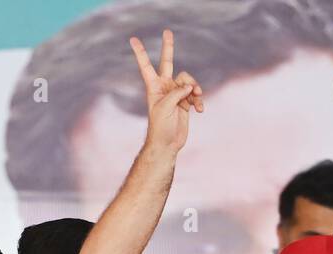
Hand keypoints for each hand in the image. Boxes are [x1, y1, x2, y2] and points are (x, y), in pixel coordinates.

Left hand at [129, 29, 202, 153]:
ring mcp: (176, 93)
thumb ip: (177, 92)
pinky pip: (195, 93)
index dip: (140, 53)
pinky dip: (199, 100)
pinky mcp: (186, 101)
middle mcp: (164, 87)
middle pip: (168, 62)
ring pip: (188, 80)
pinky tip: (199, 110)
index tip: (133, 39)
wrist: (168, 143)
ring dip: (194, 88)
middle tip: (168, 31)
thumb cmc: (160, 127)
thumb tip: (190, 86)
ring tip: (196, 99)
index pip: (146, 66)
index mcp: (153, 87)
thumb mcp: (166, 107)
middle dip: (168, 47)